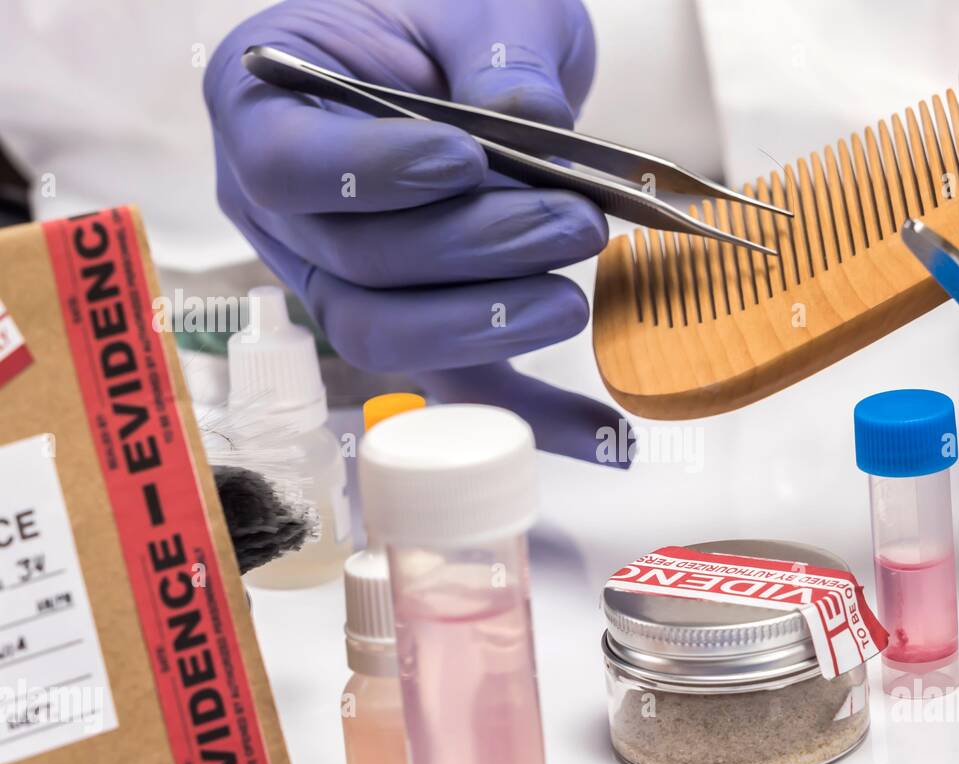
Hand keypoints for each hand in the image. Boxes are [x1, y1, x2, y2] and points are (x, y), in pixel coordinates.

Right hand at [205, 0, 629, 465]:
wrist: (465, 56)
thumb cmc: (446, 17)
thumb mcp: (478, 3)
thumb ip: (497, 52)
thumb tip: (529, 123)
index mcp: (264, 108)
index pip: (285, 166)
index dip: (371, 175)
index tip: (463, 158)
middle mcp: (286, 211)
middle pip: (355, 264)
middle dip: (470, 252)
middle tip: (569, 222)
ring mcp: (340, 279)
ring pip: (388, 333)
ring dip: (488, 324)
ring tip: (574, 298)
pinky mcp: (415, 325)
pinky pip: (458, 383)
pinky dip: (534, 413)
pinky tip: (607, 437)